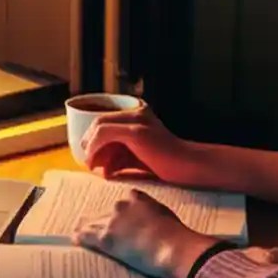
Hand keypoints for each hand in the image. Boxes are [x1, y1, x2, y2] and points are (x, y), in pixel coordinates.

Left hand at [74, 190, 219, 277]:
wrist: (173, 247)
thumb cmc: (177, 235)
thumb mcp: (167, 217)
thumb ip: (156, 216)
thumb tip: (158, 225)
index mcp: (137, 198)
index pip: (123, 202)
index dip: (120, 212)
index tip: (119, 217)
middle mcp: (122, 206)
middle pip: (105, 213)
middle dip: (102, 221)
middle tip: (97, 228)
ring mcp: (112, 221)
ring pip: (92, 223)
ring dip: (86, 229)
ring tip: (79, 232)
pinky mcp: (106, 238)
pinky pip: (87, 236)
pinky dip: (80, 238)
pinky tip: (74, 240)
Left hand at [80, 108, 202, 185]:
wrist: (188, 166)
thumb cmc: (164, 165)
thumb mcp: (134, 157)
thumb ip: (117, 157)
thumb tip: (98, 166)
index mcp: (137, 113)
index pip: (104, 120)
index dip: (92, 139)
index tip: (90, 157)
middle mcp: (136, 111)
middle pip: (99, 121)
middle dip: (89, 143)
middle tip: (89, 163)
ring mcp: (137, 118)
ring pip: (99, 126)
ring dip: (91, 148)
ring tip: (91, 166)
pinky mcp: (136, 130)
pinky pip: (104, 133)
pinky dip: (95, 148)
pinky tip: (96, 163)